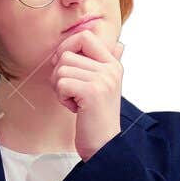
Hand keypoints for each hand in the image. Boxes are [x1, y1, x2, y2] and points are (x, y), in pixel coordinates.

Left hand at [52, 29, 124, 159]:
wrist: (104, 145)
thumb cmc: (97, 117)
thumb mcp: (104, 87)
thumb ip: (107, 65)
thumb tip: (120, 45)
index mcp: (113, 64)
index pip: (85, 36)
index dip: (67, 47)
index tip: (62, 64)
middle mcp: (110, 69)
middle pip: (67, 54)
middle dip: (59, 73)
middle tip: (70, 91)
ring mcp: (103, 79)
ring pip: (61, 69)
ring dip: (60, 88)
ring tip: (75, 101)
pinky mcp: (92, 92)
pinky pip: (62, 83)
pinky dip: (62, 98)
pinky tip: (75, 108)